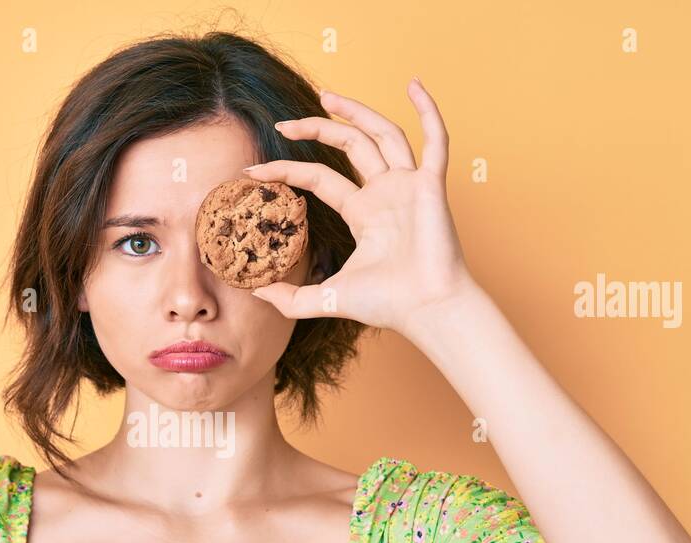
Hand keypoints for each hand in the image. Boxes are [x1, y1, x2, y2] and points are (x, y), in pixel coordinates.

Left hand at [244, 77, 479, 338]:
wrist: (426, 310)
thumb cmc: (387, 305)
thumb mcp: (327, 298)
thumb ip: (290, 297)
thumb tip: (254, 292)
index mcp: (364, 213)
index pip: (320, 178)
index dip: (287, 170)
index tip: (255, 170)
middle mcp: (386, 193)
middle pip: (350, 145)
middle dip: (317, 128)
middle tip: (285, 123)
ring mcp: (410, 186)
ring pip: (383, 134)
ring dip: (357, 111)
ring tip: (327, 95)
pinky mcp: (432, 186)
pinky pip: (435, 141)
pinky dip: (429, 111)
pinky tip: (415, 86)